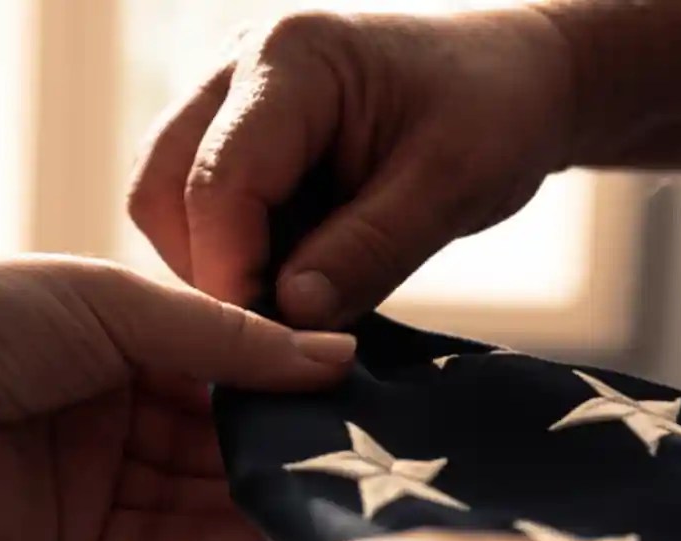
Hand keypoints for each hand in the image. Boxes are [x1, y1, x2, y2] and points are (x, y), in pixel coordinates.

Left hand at [0, 255, 354, 540]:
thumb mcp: (122, 305)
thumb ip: (229, 338)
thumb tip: (335, 353)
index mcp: (118, 339)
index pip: (221, 362)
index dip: (280, 372)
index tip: (348, 381)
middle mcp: (112, 409)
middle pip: (216, 432)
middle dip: (278, 437)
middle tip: (355, 443)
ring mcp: (96, 478)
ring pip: (198, 491)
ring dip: (257, 490)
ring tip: (327, 486)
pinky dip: (216, 538)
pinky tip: (267, 526)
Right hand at [127, 5, 575, 327]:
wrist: (518, 78)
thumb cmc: (497, 111)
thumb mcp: (450, 186)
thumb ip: (370, 250)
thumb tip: (290, 316)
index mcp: (291, 58)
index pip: (219, 178)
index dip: (233, 270)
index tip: (272, 342)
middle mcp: (240, 65)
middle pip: (163, 185)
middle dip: (209, 266)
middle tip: (277, 327)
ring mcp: (233, 96)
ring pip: (171, 198)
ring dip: (219, 261)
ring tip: (296, 300)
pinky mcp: (243, 132)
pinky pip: (204, 202)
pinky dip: (239, 249)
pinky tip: (299, 274)